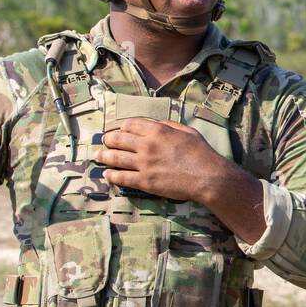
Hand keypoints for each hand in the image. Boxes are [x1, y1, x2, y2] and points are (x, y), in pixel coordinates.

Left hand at [97, 118, 226, 203]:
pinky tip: (107, 175)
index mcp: (157, 130)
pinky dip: (111, 176)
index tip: (120, 130)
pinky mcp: (144, 182)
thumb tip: (156, 124)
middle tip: (104, 142)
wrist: (208, 177)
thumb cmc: (201, 153)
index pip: (130, 124)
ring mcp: (144, 164)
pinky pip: (122, 178)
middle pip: (118, 139)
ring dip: (104, 156)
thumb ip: (169, 125)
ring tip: (97, 156)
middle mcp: (147, 145)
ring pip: (115, 158)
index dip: (123, 127)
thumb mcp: (187, 131)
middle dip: (109, 140)